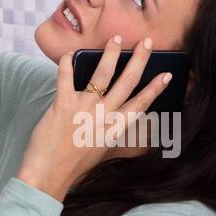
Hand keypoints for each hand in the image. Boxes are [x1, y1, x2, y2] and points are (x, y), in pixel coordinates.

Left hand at [15, 35, 171, 200]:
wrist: (48, 176)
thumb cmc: (74, 166)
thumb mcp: (102, 151)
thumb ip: (115, 136)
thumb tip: (129, 127)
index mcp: (115, 129)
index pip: (140, 104)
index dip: (154, 88)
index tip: (166, 74)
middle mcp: (103, 116)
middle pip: (127, 82)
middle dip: (139, 60)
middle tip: (146, 42)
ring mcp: (84, 109)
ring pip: (102, 75)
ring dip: (110, 54)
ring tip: (114, 39)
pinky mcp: (62, 105)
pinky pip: (66, 77)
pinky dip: (66, 63)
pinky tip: (69, 53)